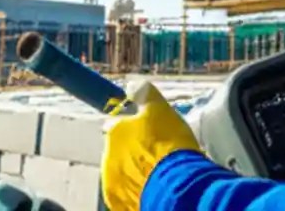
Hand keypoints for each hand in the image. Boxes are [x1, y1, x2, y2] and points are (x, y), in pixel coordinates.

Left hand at [101, 78, 201, 209]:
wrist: (177, 184)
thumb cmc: (170, 144)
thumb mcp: (161, 109)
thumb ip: (144, 93)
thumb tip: (131, 85)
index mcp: (115, 131)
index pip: (114, 124)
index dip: (130, 125)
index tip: (145, 129)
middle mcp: (107, 156)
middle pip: (118, 149)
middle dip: (132, 150)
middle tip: (156, 151)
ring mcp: (112, 182)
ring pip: (121, 171)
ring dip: (134, 170)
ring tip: (159, 171)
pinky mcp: (119, 202)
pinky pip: (126, 193)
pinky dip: (137, 189)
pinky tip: (155, 185)